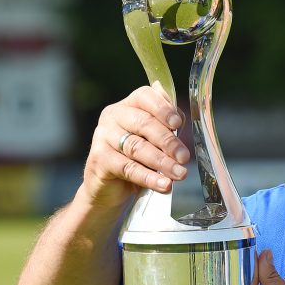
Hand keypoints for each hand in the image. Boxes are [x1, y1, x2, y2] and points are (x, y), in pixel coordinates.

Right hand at [82, 82, 191, 209]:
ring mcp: (103, 136)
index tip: (178, 124)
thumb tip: (181, 118)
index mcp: (129, 105)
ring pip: (137, 147)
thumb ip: (167, 126)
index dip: (163, 109)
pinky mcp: (99, 159)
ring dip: (162, 162)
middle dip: (168, 141)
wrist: (111, 187)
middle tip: (184, 157)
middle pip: (144, 123)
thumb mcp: (154, 141)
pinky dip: (149, 178)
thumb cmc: (138, 159)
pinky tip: (165, 185)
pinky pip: (128, 168)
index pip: (145, 97)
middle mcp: (113, 116)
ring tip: (180, 174)